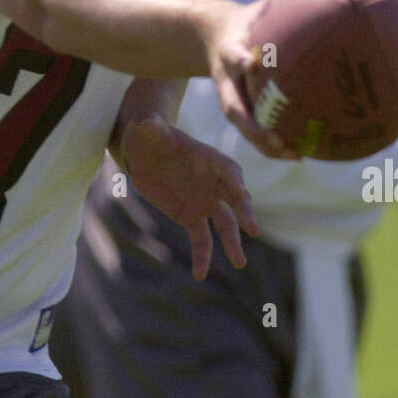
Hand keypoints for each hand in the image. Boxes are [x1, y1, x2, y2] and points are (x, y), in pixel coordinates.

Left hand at [117, 114, 261, 280]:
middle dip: (245, 213)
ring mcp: (206, 201)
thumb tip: (149, 122)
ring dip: (233, 243)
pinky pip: (201, 239)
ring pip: (225, 225)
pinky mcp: (191, 216)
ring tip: (239, 264)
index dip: (234, 181)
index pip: (229, 170)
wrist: (143, 151)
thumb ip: (152, 127)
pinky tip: (200, 275)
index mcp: (210, 159)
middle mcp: (215, 182)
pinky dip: (202, 257)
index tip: (240, 193)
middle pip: (236, 199)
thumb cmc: (149, 135)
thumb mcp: (148, 129)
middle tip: (254, 230)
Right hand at [205, 0, 298, 160]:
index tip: (252, 63)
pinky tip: (303, 152)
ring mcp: (230, 98)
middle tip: (276, 138)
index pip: (232, 57)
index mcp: (228, 52)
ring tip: (295, 155)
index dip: (240, 61)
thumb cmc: (246, 21)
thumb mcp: (258, 8)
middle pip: (234, 107)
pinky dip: (275, 144)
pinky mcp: (239, 108)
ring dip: (266, 144)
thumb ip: (280, 6)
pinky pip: (255, 129)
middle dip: (253, 125)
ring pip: (244, 126)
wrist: (213, 36)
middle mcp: (226, 80)